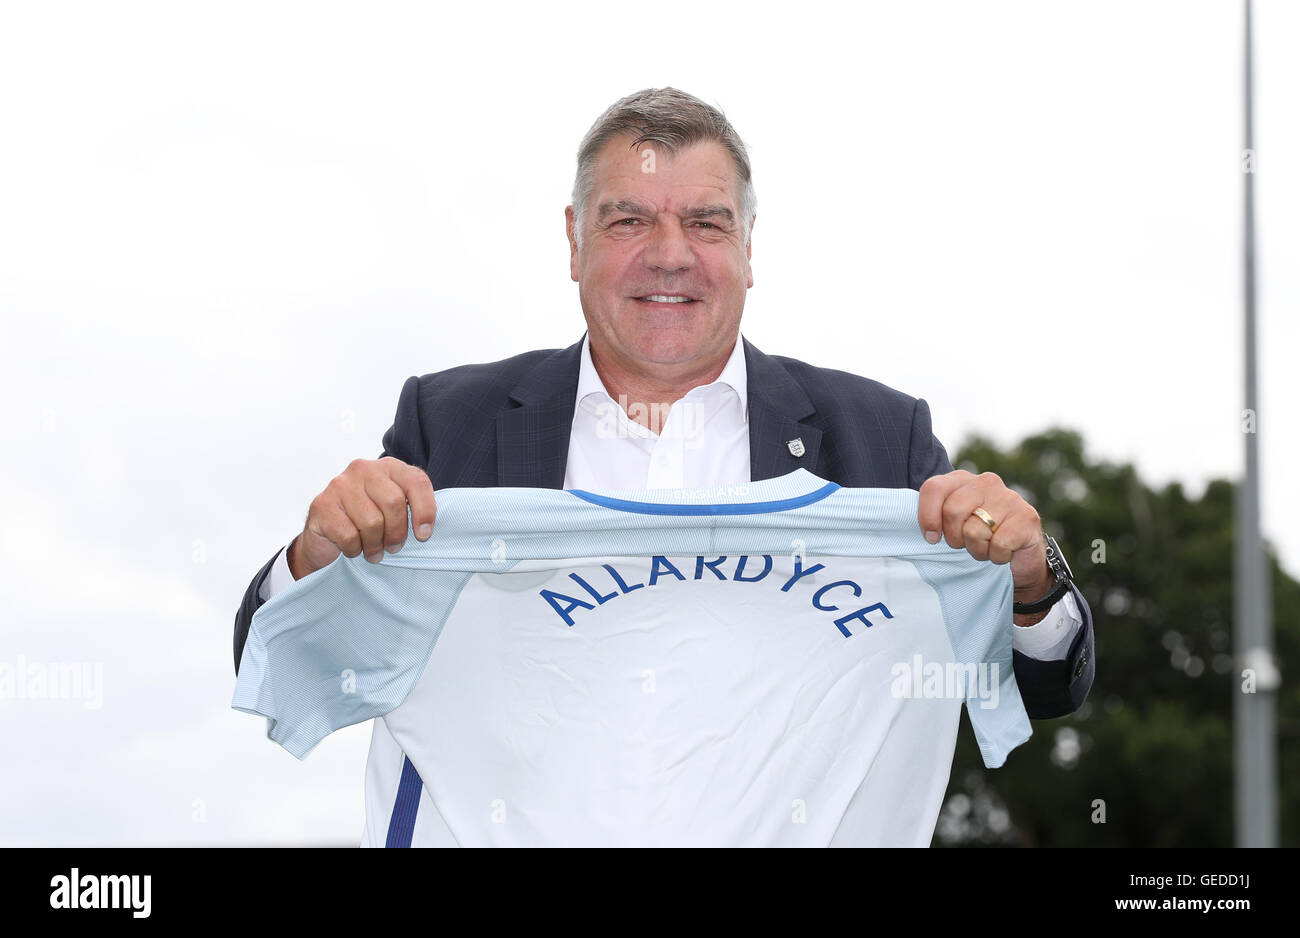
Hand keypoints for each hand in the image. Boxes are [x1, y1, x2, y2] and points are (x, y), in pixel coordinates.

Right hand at [287, 456, 436, 580]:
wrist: (324, 534)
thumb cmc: (367, 521)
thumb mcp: (394, 511)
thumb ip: (411, 509)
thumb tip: (425, 530)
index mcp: (388, 467)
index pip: (417, 481)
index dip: (425, 511)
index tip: (423, 535)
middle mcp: (363, 469)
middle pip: (394, 503)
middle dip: (397, 533)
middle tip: (394, 547)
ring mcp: (340, 484)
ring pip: (372, 522)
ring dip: (375, 545)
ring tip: (374, 551)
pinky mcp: (322, 504)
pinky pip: (349, 535)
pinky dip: (355, 549)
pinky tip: (354, 548)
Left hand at [917, 470, 1053, 622]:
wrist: (1020, 559)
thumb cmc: (978, 540)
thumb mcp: (952, 526)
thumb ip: (934, 518)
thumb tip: (914, 528)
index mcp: (961, 480)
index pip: (933, 488)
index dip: (927, 516)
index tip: (932, 538)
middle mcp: (986, 482)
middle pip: (953, 510)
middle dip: (955, 538)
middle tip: (965, 544)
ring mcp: (1009, 497)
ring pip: (975, 531)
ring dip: (978, 550)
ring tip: (986, 547)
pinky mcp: (1027, 516)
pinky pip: (999, 544)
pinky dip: (997, 557)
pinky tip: (1004, 552)